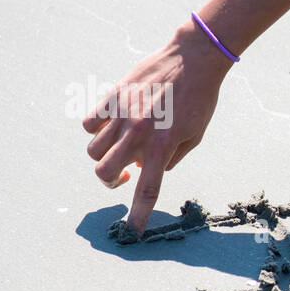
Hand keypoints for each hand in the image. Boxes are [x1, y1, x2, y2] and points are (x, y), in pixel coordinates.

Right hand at [82, 19, 232, 234]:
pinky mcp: (111, 97)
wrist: (192, 59)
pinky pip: (89, 125)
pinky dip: (96, 131)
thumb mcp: (194, 136)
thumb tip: (142, 168)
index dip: (138, 214)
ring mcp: (121, 115)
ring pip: (93, 151)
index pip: (146, 190)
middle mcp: (138, 134)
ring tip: (120, 147)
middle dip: (111, 181)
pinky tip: (111, 126)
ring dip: (104, 156)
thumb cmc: (199, 99)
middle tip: (123, 174)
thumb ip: (169, 158)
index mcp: (163, 147)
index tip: (132, 231)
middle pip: (105, 173)